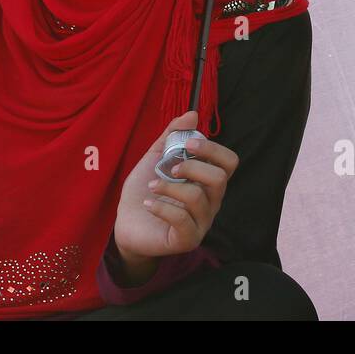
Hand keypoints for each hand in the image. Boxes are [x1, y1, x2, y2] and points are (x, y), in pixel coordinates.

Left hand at [112, 110, 238, 280]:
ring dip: (170, 187)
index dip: (213, 149)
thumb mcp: (156, 157)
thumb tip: (193, 114)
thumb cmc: (145, 189)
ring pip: (198, 198)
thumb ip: (172, 136)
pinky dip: (162, 207)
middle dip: (193, 166)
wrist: (125, 221)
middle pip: (219, 179)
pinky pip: (182, 221)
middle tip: (170, 168)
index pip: (229, 162)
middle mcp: (211, 202)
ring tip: (153, 186)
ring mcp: (201, 223)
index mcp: (208, 180)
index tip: (189, 143)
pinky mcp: (186, 239)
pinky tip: (149, 203)